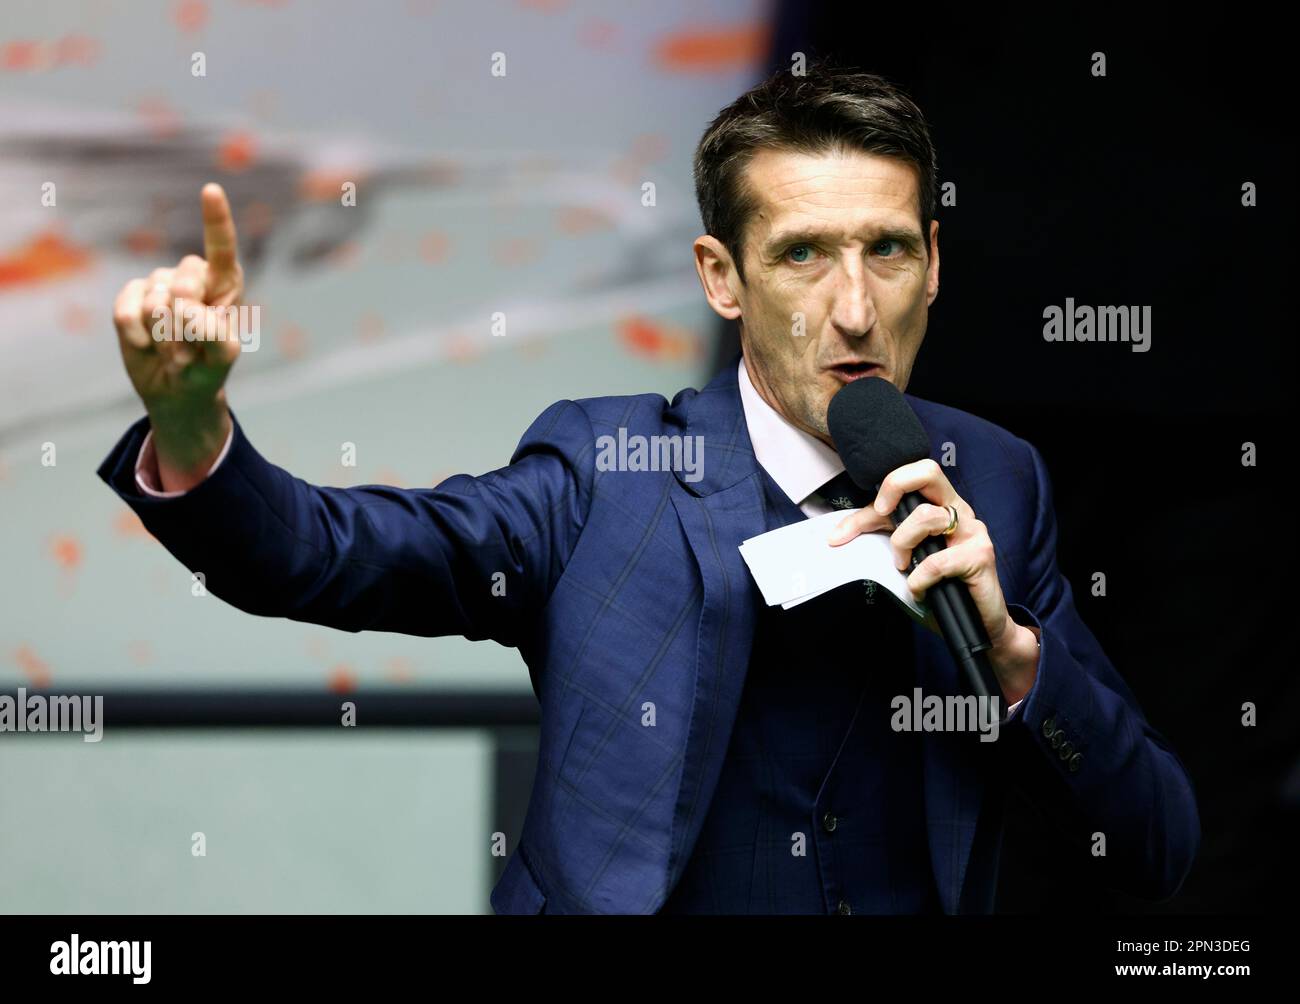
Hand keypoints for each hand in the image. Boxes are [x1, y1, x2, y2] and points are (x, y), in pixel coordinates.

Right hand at [111, 183, 244, 488]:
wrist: (177, 391)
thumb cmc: (208, 370)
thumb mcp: (222, 357)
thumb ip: (213, 332)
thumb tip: (184, 307)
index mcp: (224, 286)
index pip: (221, 250)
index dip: (215, 221)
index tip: (211, 189)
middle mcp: (193, 278)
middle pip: (185, 278)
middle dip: (187, 317)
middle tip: (192, 347)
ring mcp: (160, 285)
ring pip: (155, 299)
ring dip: (164, 334)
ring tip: (175, 350)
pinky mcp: (132, 298)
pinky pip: (127, 308)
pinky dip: (135, 333)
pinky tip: (146, 345)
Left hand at [826, 458, 1038, 702]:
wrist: (977, 624)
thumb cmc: (940, 588)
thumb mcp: (905, 557)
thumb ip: (882, 537)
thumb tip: (837, 536)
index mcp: (941, 505)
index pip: (912, 477)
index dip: (885, 487)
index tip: (870, 512)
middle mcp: (959, 510)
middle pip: (929, 471)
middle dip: (895, 486)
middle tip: (881, 513)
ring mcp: (972, 531)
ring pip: (927, 516)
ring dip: (903, 544)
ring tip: (904, 567)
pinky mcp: (980, 555)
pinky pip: (937, 561)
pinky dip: (919, 579)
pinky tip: (920, 590)